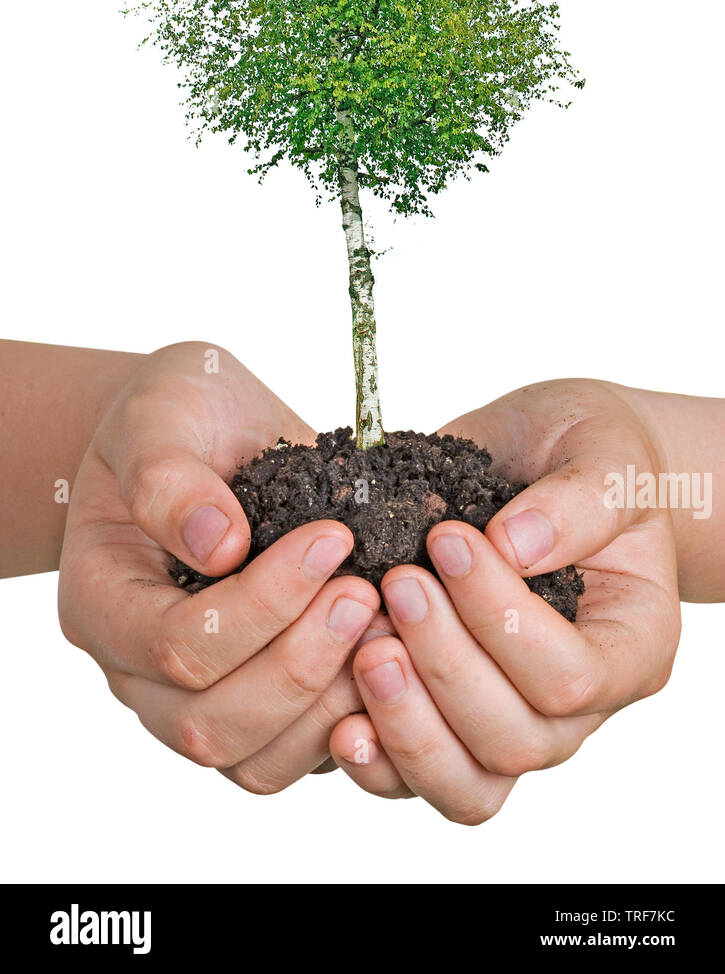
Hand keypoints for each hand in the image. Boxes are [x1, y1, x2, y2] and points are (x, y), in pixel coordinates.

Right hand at [58, 341, 378, 793]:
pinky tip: (395, 656)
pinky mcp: (259, 711)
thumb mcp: (162, 412)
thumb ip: (169, 475)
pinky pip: (299, 758)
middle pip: (210, 722)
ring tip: (389, 626)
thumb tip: (219, 543)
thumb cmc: (177, 415)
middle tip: (368, 592)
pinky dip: (353, 723)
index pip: (174, 644)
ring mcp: (196, 699)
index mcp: (101, 600)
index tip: (331, 538)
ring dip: (332, 702)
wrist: (205, 431)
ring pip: (256, 760)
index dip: (260, 604)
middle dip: (301, 663)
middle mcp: (138, 672)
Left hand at [328, 379, 680, 822]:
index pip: (570, 676)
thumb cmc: (586, 453)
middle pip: (513, 740)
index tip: (447, 540)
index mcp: (631, 645)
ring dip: (405, 723)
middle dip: (444, 666)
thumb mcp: (603, 453)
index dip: (501, 618)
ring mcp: (510, 722)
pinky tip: (338, 714)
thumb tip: (514, 546)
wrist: (545, 455)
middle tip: (396, 585)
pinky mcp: (447, 720)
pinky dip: (373, 759)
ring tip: (364, 648)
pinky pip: (412, 780)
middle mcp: (578, 706)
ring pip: (466, 784)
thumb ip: (578, 501)